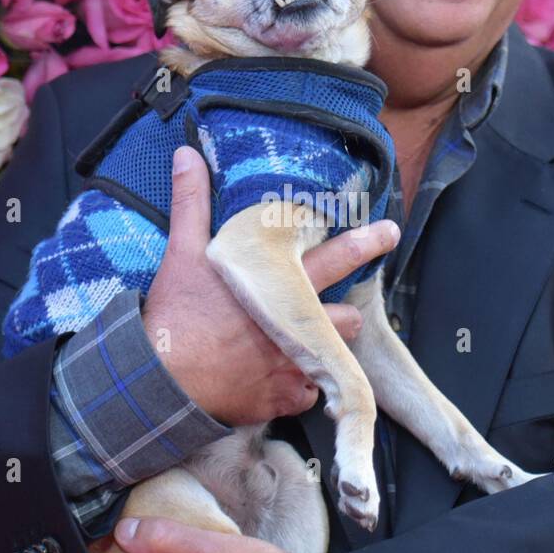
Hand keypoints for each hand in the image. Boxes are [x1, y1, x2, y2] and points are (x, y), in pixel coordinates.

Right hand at [142, 145, 399, 425]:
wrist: (164, 379)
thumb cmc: (178, 312)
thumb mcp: (183, 251)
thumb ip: (192, 202)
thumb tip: (186, 153)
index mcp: (279, 285)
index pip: (334, 256)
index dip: (365, 243)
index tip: (389, 232)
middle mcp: (295, 324)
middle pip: (347, 316)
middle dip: (346, 313)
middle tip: (341, 313)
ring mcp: (294, 364)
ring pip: (331, 356)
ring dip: (323, 351)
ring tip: (303, 348)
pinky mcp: (283, 398)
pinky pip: (306, 394)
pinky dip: (295, 388)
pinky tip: (275, 380)